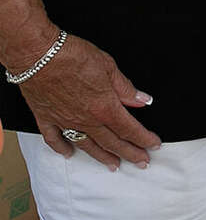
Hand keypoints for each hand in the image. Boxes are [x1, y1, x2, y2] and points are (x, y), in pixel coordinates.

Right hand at [14, 31, 158, 168]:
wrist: (37, 55)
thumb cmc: (72, 56)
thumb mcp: (108, 67)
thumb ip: (125, 88)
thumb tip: (142, 100)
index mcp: (104, 107)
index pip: (129, 129)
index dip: (144, 139)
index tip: (154, 145)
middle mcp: (85, 119)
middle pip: (112, 142)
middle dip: (130, 153)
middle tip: (142, 162)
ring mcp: (65, 121)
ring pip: (87, 145)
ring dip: (102, 156)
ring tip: (113, 165)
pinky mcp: (46, 118)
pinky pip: (54, 139)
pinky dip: (62, 148)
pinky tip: (69, 154)